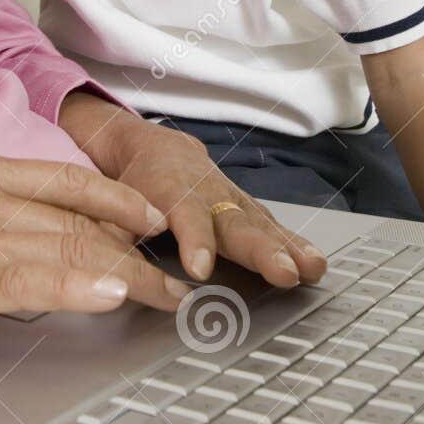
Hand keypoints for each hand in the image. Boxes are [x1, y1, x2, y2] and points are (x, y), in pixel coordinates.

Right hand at [0, 152, 189, 351]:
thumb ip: (7, 219)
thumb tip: (77, 240)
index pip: (69, 181)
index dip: (123, 201)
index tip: (159, 223)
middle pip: (78, 222)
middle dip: (136, 253)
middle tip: (176, 278)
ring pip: (67, 249)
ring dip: (127, 277)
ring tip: (163, 297)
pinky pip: (32, 281)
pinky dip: (80, 289)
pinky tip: (113, 296)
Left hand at [97, 117, 327, 288]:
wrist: (153, 149)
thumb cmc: (129, 184)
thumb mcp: (108, 208)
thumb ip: (112, 239)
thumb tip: (112, 274)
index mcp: (168, 193)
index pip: (184, 217)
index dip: (194, 241)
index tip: (200, 268)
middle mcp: (206, 193)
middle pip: (235, 222)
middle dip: (261, 249)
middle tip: (283, 273)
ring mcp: (230, 198)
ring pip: (260, 223)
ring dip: (286, 248)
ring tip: (310, 270)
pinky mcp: (245, 206)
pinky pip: (272, 226)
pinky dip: (295, 245)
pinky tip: (315, 265)